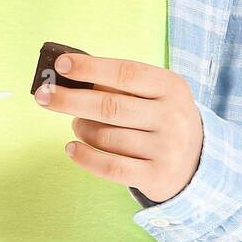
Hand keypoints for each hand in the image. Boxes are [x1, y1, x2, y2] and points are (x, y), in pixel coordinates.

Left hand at [34, 52, 203, 203]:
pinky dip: (85, 157)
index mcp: (171, 86)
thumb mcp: (154, 94)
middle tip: (42, 95)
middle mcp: (172, 116)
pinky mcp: (157, 176)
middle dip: (69, 99)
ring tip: (76, 124)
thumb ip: (118, 84)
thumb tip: (69, 75)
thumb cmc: (161, 119)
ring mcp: (167, 148)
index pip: (125, 72)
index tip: (62, 65)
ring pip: (106, 136)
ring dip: (81, 128)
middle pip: (110, 105)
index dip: (91, 68)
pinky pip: (110, 166)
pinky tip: (71, 148)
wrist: (198, 163)